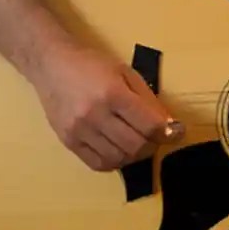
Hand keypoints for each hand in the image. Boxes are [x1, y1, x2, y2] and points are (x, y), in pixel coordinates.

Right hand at [29, 39, 182, 171]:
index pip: (149, 125)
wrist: (51, 65)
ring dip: (135, 156)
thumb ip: (148, 100)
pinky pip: (97, 164)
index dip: (168, 133)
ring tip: (137, 142)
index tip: (177, 132)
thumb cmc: (93, 65)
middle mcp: (95, 115)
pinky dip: (115, 162)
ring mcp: (79, 131)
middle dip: (153, 145)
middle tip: (155, 138)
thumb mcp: (126, 73)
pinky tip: (119, 150)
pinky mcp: (68, 142)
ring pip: (118, 158)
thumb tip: (168, 126)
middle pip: (135, 146)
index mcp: (113, 93)